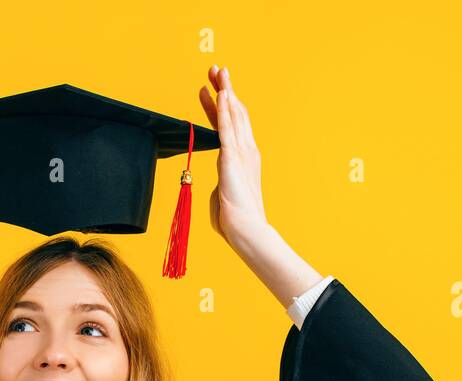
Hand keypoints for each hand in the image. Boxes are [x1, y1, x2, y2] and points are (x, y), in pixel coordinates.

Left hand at [198, 65, 267, 247]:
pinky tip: (221, 92)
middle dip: (225, 89)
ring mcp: (241, 152)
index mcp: (244, 158)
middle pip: (235, 112)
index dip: (223, 106)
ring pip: (233, 114)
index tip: (214, 91)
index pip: (232, 125)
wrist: (245, 229)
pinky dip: (224, 108)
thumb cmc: (234, 220)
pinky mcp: (232, 158)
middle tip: (216, 70)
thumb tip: (219, 188)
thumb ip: (222, 186)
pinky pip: (227, 128)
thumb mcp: (226, 196)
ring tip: (216, 72)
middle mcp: (247, 150)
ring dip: (225, 90)